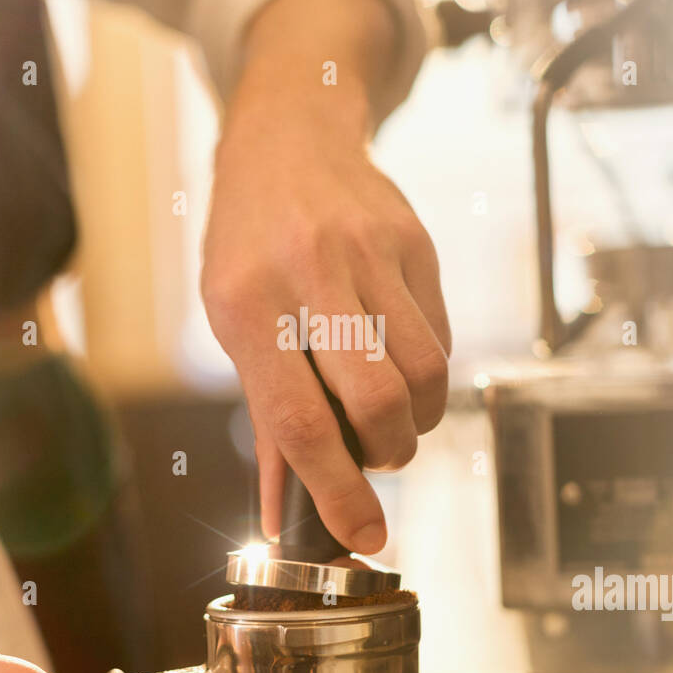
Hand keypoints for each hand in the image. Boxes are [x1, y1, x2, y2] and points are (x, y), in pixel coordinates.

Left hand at [202, 0, 449, 552]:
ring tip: (389, 416)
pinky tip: (398, 363)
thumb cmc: (249, 241)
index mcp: (248, 304)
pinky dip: (427, 375)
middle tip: (377, 459)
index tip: (362, 535)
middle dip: (389, 456)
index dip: (335, 491)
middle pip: (378, 402)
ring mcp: (369, 253)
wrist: (289, 137)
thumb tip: (284, 510)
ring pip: (426, 374)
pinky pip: (441, 337)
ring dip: (416, 422)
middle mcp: (309, 273)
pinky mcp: (415, 243)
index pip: (299, 419)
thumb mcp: (232, 319)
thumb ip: (266, 414)